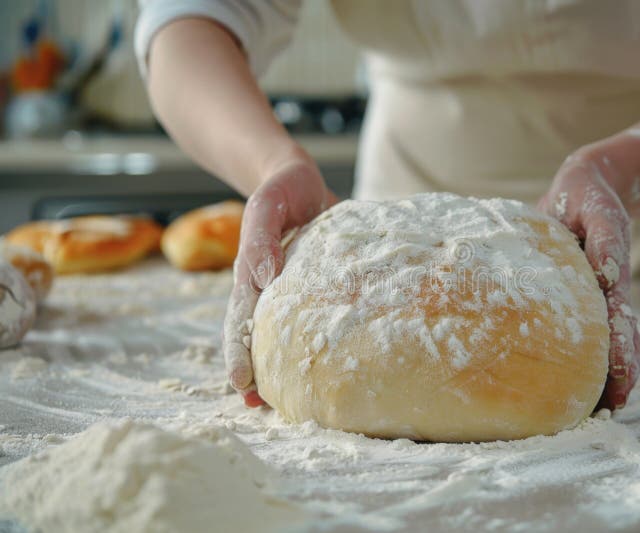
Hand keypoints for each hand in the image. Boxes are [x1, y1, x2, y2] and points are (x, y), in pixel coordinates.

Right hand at [222, 147, 337, 406]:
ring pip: (290, 332)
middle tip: (264, 407)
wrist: (300, 180)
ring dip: (291, 362)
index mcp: (251, 276)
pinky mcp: (321, 285)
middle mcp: (270, 290)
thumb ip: (261, 239)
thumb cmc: (278, 191)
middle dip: (259, 371)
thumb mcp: (264, 208)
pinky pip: (321, 315)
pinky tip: (344, 357)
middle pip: (260, 337)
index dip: (238, 353)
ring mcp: (295, 290)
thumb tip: (267, 278)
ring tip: (302, 397)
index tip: (241, 384)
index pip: (240, 321)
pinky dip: (325, 338)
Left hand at [538, 152, 639, 409]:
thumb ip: (604, 240)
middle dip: (618, 377)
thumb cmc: (588, 199)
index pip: (618, 324)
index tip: (618, 383)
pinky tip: (573, 387)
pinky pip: (588, 332)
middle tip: (609, 411)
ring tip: (595, 412)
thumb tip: (605, 274)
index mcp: (609, 278)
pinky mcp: (581, 295)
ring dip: (607, 376)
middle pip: (621, 342)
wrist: (586, 188)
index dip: (619, 355)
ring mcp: (597, 297)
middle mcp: (606, 293)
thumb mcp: (598, 213)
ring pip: (610, 343)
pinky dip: (587, 360)